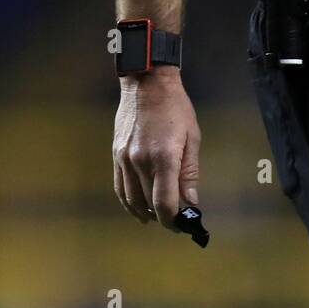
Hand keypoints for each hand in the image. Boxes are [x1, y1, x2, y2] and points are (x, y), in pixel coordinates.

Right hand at [113, 68, 200, 229]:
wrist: (147, 83)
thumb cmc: (176, 107)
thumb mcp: (192, 137)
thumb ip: (190, 173)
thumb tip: (191, 201)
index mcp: (164, 157)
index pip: (164, 203)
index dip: (174, 220)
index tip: (184, 224)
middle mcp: (140, 161)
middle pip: (149, 204)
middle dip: (164, 217)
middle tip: (177, 221)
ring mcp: (124, 159)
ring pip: (132, 200)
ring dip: (145, 213)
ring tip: (158, 218)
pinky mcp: (116, 155)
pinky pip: (120, 187)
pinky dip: (129, 202)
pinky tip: (139, 208)